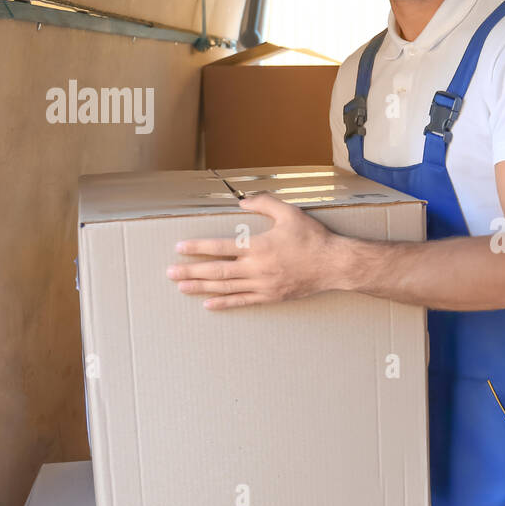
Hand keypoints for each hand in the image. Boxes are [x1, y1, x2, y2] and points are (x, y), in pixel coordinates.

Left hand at [167, 193, 347, 309]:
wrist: (334, 264)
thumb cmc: (313, 238)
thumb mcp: (289, 213)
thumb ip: (264, 204)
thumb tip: (242, 201)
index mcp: (259, 247)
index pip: (221, 248)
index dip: (198, 248)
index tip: (180, 248)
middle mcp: (257, 268)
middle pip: (217, 271)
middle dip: (191, 272)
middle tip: (170, 273)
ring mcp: (263, 285)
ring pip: (226, 288)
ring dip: (201, 288)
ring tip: (182, 287)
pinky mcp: (271, 297)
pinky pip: (243, 301)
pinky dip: (224, 303)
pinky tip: (208, 304)